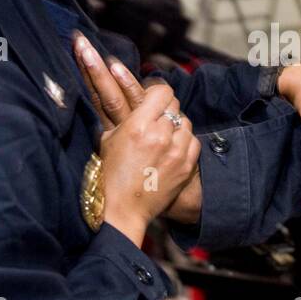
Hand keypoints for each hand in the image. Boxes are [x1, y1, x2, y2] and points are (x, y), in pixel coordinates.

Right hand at [73, 33, 201, 228]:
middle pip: (175, 105)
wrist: (122, 209)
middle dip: (165, 108)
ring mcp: (176, 151)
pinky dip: (184, 142)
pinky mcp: (186, 166)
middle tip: (156, 117)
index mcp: (138, 126)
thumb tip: (118, 90)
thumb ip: (122, 115)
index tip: (152, 98)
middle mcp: (160, 135)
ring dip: (175, 125)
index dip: (157, 92)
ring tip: (163, 135)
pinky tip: (171, 149)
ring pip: (186, 122)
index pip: (162, 92)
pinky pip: (193, 141)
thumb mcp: (108, 138)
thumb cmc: (109, 174)